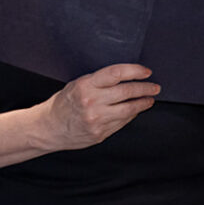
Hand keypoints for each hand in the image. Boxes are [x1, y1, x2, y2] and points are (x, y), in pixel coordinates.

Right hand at [36, 63, 158, 151]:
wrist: (49, 127)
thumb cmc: (63, 104)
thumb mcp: (77, 85)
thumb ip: (99, 82)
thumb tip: (125, 78)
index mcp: (85, 85)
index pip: (116, 73)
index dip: (135, 71)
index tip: (146, 71)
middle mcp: (92, 102)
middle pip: (126, 91)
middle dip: (144, 88)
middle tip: (154, 87)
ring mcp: (97, 119)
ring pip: (129, 109)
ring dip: (143, 103)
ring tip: (149, 99)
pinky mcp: (100, 133)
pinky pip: (122, 122)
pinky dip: (131, 115)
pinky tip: (134, 111)